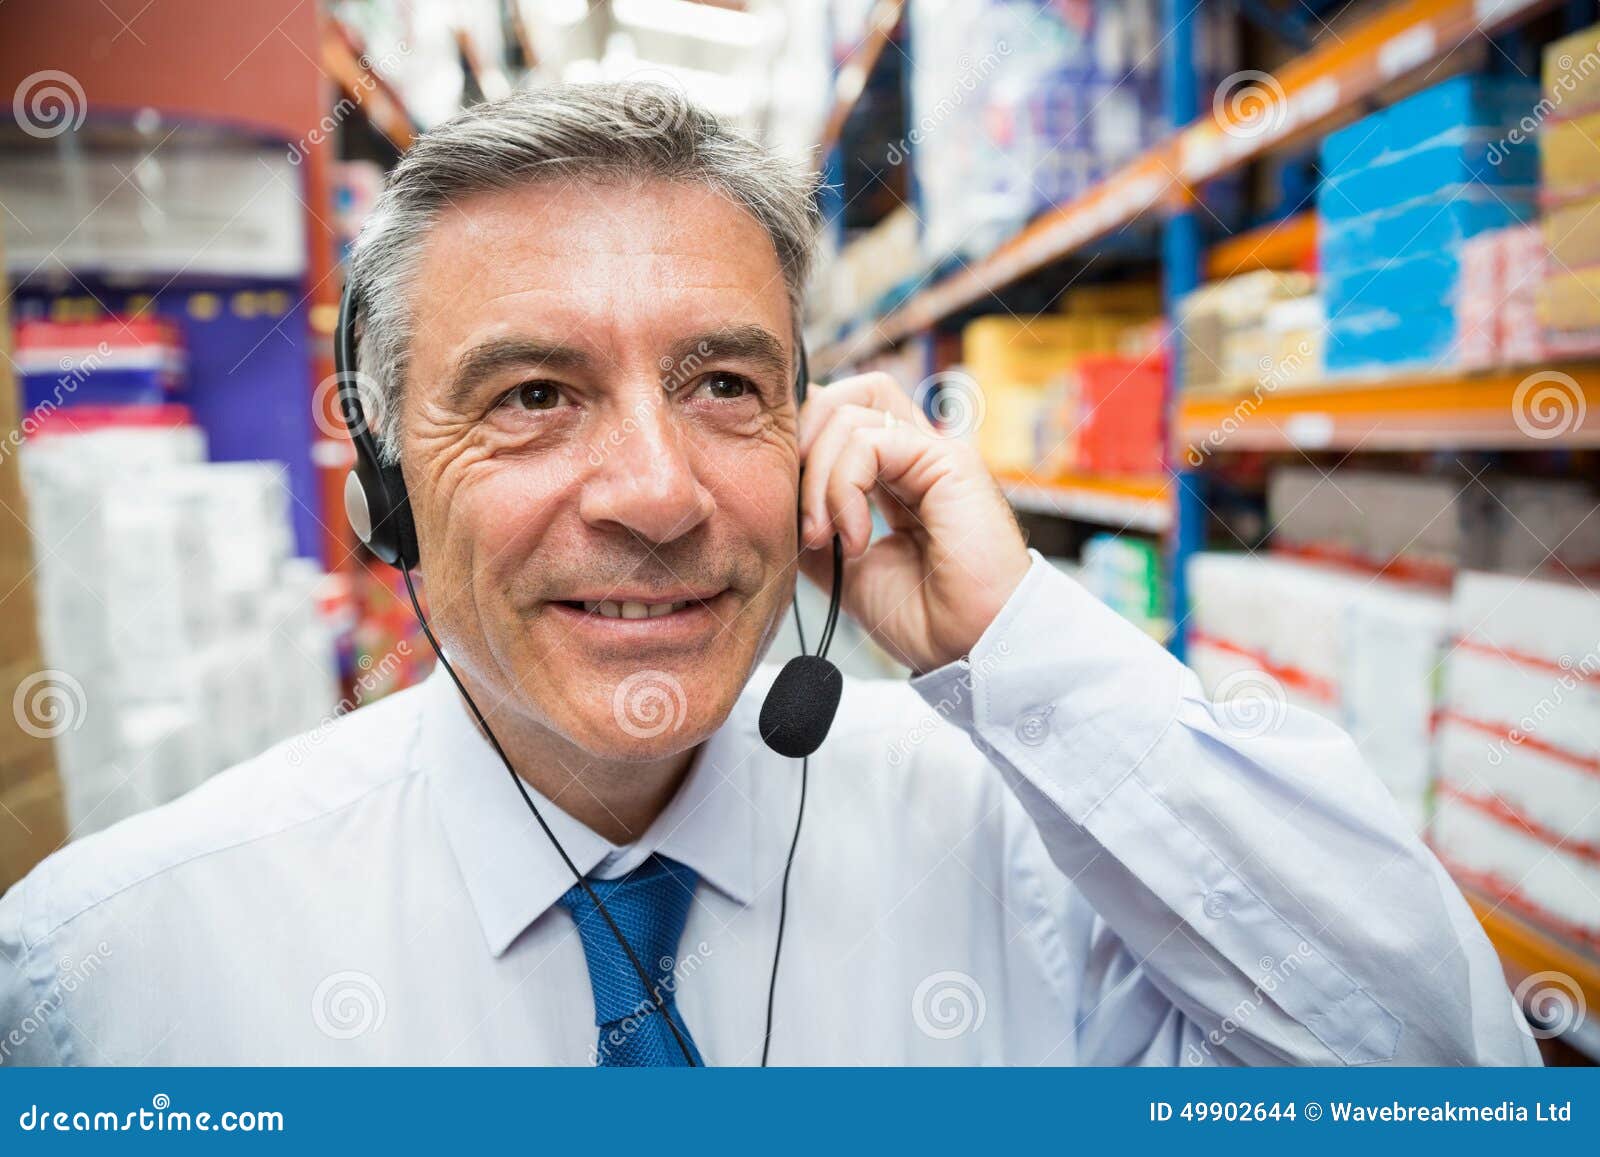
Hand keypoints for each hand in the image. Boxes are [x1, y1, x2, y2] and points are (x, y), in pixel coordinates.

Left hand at [797, 372, 1031, 673]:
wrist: (971, 648)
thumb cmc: (924, 617)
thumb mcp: (843, 571)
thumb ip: (814, 526)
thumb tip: (778, 499)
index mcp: (895, 476)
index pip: (838, 419)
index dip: (800, 444)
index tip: (781, 501)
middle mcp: (915, 456)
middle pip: (844, 395)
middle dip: (801, 441)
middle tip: (795, 507)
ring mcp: (932, 453)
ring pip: (850, 412)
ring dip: (817, 477)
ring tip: (822, 536)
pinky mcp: (948, 460)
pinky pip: (871, 442)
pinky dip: (843, 487)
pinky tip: (853, 539)